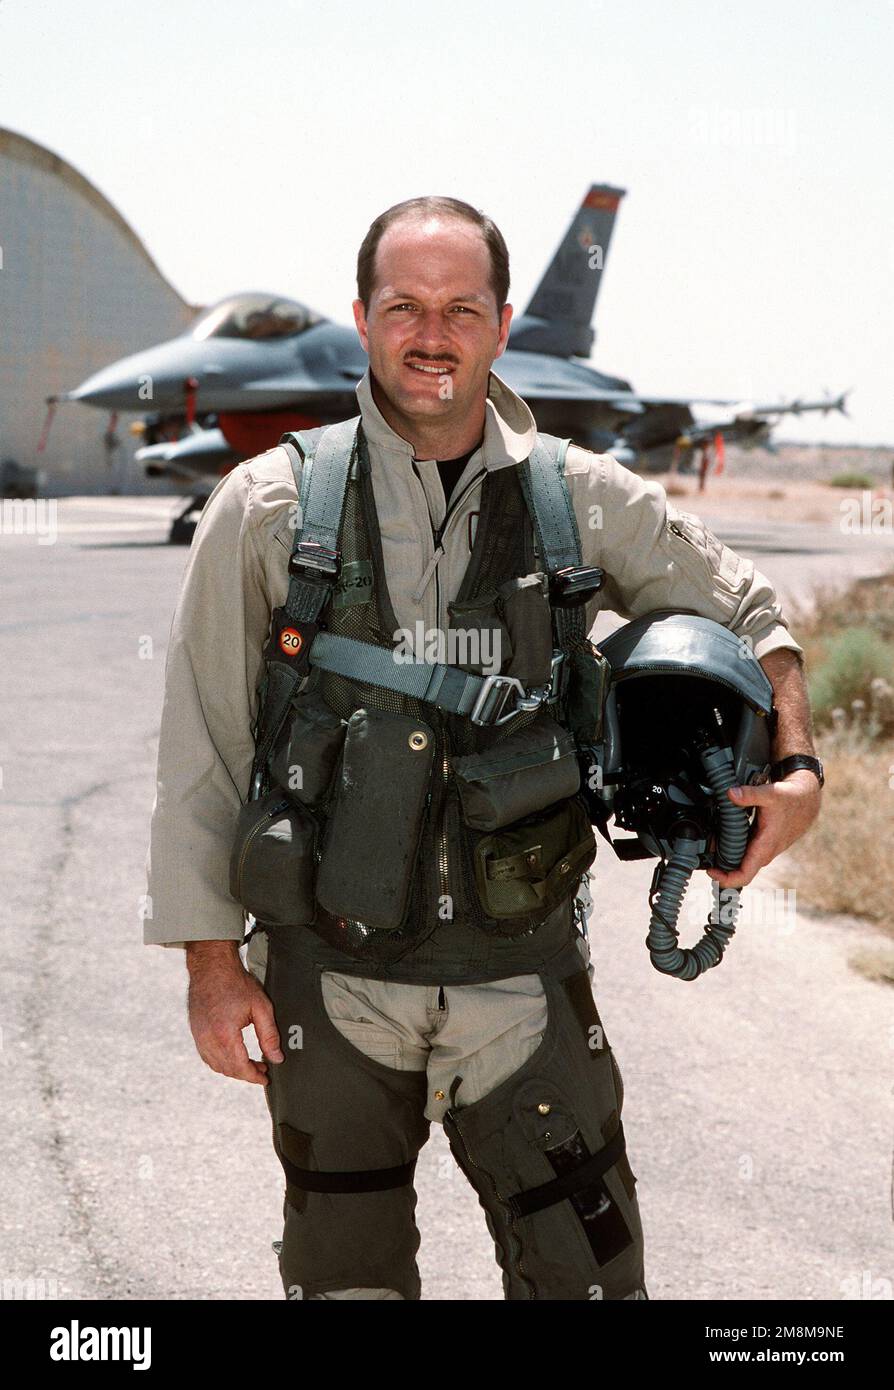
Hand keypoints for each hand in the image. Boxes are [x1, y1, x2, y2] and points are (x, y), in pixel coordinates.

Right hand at [186, 940, 283, 1084]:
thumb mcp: (261, 1007)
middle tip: (262, 1069)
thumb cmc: (236, 983)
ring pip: (216, 1065)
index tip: (266, 1078)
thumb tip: (276, 1058)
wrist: (211, 967)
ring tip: (250, 1064)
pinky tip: (233, 1055)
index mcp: (225, 1035)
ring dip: (233, 1069)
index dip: (254, 1076)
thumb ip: (269, 1035)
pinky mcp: (195, 1032)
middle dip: (246, 1074)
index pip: (241, 1067)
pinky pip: (207, 1056)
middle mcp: (208, 1039)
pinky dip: (221, 1061)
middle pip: (228, 1069)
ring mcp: (199, 1037)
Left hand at [705, 770, 822, 889]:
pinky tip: (720, 840)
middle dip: (720, 869)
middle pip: (739, 871)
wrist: (806, 800)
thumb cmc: (792, 800)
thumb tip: (731, 793)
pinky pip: (745, 854)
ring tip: (708, 849)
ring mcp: (763, 850)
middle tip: (703, 859)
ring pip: (741, 862)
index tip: (711, 872)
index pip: (745, 875)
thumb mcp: (771, 794)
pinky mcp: (762, 845)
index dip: (726, 879)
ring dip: (725, 859)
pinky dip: (732, 850)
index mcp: (764, 847)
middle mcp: (764, 853)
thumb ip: (750, 794)